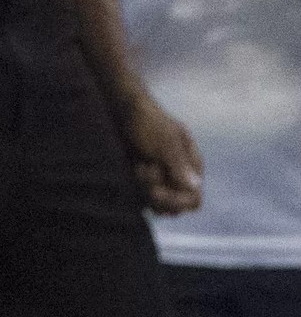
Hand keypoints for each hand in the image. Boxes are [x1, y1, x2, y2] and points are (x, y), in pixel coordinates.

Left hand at [120, 90, 203, 215]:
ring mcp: (161, 178)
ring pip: (157, 204)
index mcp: (191, 167)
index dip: (176, 202)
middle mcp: (178, 176)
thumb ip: (179, 164)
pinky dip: (135, 189)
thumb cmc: (146, 120)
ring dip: (144, 190)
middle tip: (143, 172)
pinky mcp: (143, 179)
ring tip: (137, 167)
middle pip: (174, 207)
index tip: (155, 190)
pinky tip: (130, 170)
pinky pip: (142, 198)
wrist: (121, 109)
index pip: (193, 200)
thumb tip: (195, 187)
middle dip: (156, 195)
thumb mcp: (165, 140)